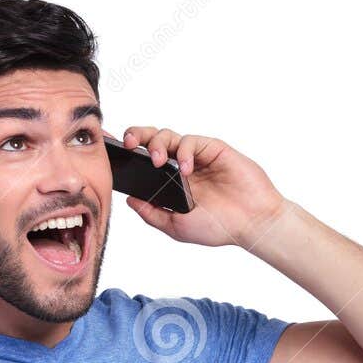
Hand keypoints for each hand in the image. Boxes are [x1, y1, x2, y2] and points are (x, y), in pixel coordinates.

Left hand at [119, 125, 286, 248]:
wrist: (252, 223)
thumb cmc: (219, 227)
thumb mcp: (176, 226)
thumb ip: (152, 213)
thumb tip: (128, 200)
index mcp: (169, 182)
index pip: (143, 160)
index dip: (127, 152)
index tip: (109, 149)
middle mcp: (180, 166)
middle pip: (151, 140)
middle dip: (136, 136)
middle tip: (129, 144)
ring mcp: (197, 156)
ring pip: (169, 136)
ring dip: (158, 144)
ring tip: (158, 161)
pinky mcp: (213, 149)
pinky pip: (192, 140)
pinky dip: (185, 151)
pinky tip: (186, 169)